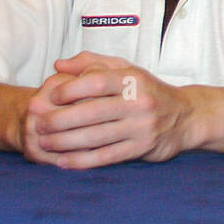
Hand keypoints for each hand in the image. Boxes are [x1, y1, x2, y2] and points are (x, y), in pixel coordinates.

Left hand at [22, 51, 193, 168]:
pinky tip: (63, 161)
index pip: (97, 81)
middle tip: (38, 125)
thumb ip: (91, 62)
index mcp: (133, 79)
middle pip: (92, 112)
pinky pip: (107, 156)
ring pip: (96, 137)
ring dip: (65, 142)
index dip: (70, 89)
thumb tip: (58, 65)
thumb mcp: (125, 69)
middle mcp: (139, 102)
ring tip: (44, 143)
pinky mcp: (142, 148)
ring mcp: (141, 127)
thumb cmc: (146, 91)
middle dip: (59, 120)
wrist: (185, 116)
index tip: (50, 96)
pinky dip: (82, 161)